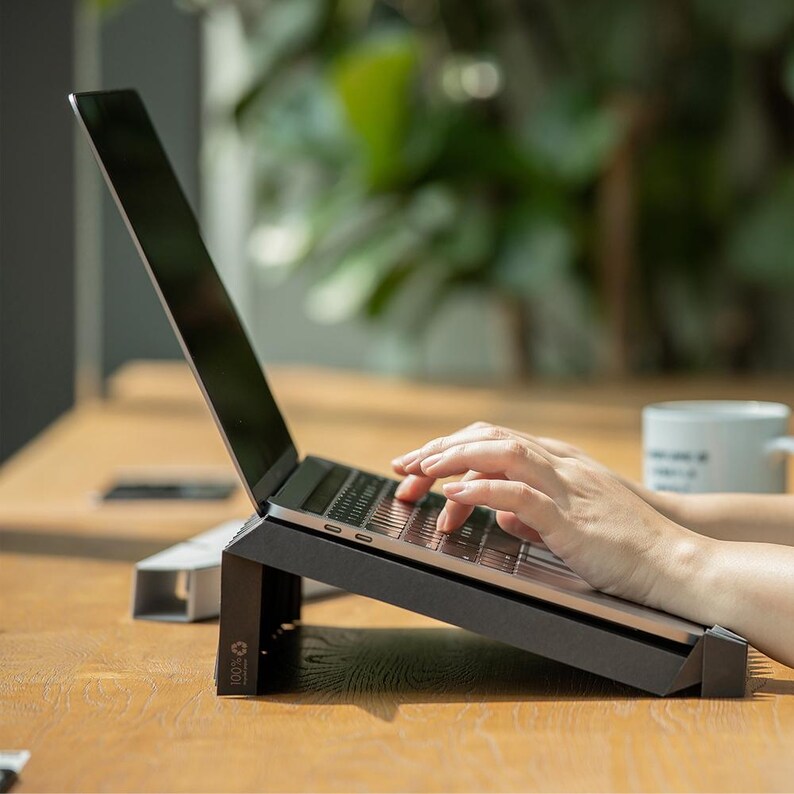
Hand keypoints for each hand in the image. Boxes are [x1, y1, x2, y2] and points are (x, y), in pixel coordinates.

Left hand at [394, 422, 700, 608]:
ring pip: (500, 452)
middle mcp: (560, 464)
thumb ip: (534, 513)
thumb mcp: (572, 522)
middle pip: (489, 438)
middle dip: (440, 448)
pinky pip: (520, 492)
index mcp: (559, 463)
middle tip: (404, 466)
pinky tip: (455, 492)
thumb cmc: (627, 545)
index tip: (419, 463)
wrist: (675, 562)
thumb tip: (500, 514)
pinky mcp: (570, 516)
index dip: (452, 447)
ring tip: (419, 470)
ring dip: (453, 458)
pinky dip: (482, 488)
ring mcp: (566, 485)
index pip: (495, 441)